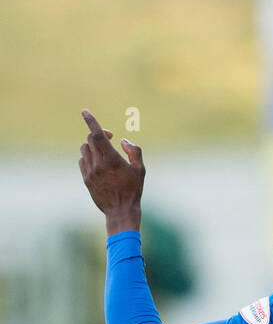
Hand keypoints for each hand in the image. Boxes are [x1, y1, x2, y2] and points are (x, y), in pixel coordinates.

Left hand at [78, 110, 144, 233]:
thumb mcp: (140, 170)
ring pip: (84, 148)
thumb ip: (134, 151)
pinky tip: (97, 162)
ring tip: (103, 151)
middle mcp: (98, 164)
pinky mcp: (86, 179)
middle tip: (109, 136)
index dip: (91, 121)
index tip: (85, 111)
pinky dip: (88, 156)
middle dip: (98, 134)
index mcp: (112, 160)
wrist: (120, 212)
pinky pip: (82, 160)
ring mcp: (90, 172)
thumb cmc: (133, 190)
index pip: (97, 135)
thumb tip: (123, 141)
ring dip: (92, 145)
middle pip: (90, 139)